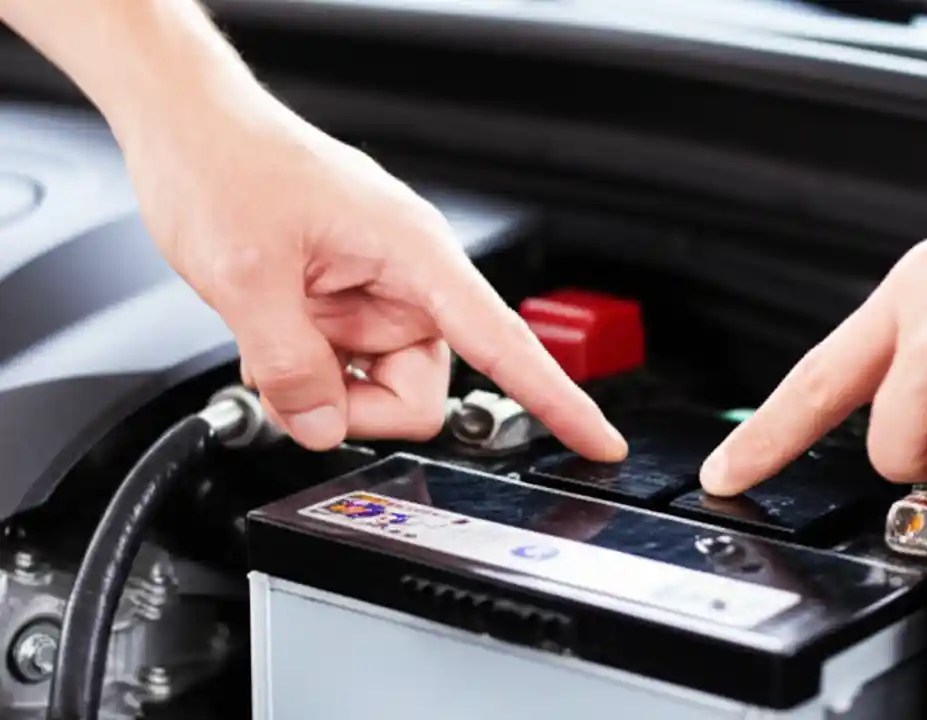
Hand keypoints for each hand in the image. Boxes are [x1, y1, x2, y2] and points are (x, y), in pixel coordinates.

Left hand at [123, 95, 625, 457]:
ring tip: (272, 337)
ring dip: (321, 386)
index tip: (600, 443)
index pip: (505, 344)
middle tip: (293, 379)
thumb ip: (290, 365)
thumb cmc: (228, 163)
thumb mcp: (247, 273)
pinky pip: (345, 370)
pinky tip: (273, 335)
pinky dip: (306, 372)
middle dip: (357, 406)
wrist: (189, 128)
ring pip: (380, 388)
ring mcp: (377, 294)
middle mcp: (409, 278)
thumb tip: (320, 424)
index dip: (559, 401)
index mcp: (416, 255)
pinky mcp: (346, 303)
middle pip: (421, 390)